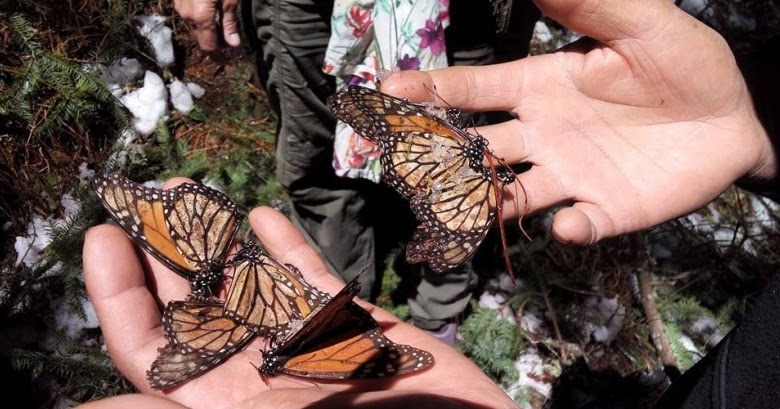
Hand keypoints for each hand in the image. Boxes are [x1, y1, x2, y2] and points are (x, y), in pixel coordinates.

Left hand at [80, 178, 513, 408]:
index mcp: (219, 406)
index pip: (151, 347)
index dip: (120, 294)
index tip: (103, 236)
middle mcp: (254, 376)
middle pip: (195, 306)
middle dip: (165, 251)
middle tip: (148, 197)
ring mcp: (302, 349)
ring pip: (248, 285)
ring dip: (219, 240)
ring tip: (190, 192)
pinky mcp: (350, 328)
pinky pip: (311, 281)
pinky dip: (286, 248)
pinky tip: (263, 215)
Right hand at [173, 0, 239, 51]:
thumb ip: (230, 22)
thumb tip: (233, 43)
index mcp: (200, 17)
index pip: (208, 47)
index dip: (218, 57)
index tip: (226, 60)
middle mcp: (186, 15)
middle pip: (199, 38)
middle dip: (213, 44)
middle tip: (228, 43)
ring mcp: (179, 5)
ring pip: (193, 27)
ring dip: (205, 31)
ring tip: (221, 29)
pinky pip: (188, 15)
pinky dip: (199, 20)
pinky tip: (210, 14)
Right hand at [381, 0, 774, 244]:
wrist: (733, 118)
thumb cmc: (684, 63)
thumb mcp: (640, 24)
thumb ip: (587, 5)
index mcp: (540, 86)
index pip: (474, 89)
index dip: (431, 90)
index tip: (389, 90)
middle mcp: (541, 134)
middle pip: (475, 148)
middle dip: (436, 154)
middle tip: (399, 159)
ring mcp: (570, 175)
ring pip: (508, 194)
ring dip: (483, 202)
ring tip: (466, 205)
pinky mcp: (604, 210)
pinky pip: (575, 223)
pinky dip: (568, 227)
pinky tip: (568, 221)